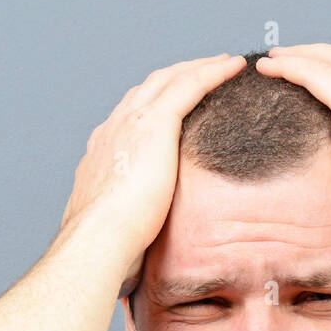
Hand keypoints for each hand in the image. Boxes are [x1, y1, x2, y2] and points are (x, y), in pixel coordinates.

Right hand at [60, 53, 247, 296]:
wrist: (96, 245)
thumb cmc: (103, 256)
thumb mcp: (116, 240)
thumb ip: (127, 238)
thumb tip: (133, 268)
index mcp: (102, 158)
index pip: (130, 123)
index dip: (153, 110)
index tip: (172, 110)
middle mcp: (112, 132)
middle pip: (148, 91)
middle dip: (175, 78)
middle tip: (201, 71)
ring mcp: (131, 124)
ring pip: (170, 79)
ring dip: (197, 67)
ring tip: (224, 62)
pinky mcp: (154, 124)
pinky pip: (190, 84)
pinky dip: (212, 71)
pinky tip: (234, 66)